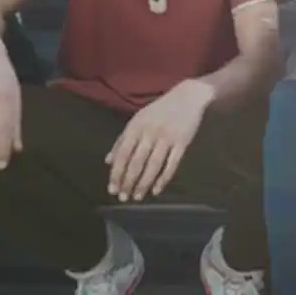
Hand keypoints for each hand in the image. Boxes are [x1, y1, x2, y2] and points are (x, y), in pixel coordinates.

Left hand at [105, 80, 213, 201]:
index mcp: (136, 127)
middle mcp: (150, 133)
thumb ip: (121, 140)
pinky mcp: (182, 142)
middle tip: (124, 198)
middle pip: (137, 162)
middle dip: (128, 182)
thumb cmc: (159, 110)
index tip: (112, 189)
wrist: (187, 97)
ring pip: (153, 165)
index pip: (123, 154)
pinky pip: (172, 164)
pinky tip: (156, 190)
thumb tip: (108, 161)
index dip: (117, 173)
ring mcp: (167, 138)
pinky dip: (163, 179)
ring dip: (144, 183)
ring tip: (137, 197)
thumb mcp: (138, 120)